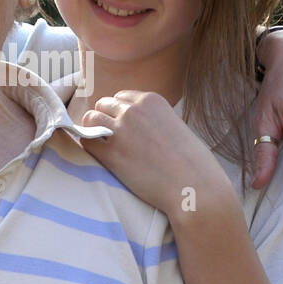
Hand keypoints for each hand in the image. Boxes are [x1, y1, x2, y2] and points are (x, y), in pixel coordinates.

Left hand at [77, 90, 232, 224]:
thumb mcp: (175, 126)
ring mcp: (121, 131)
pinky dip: (90, 146)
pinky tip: (101, 156)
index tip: (124, 126)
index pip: (121, 97)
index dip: (119, 112)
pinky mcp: (112, 154)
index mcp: (151, 100)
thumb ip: (154, 120)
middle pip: (103, 105)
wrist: (194, 186)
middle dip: (105, 119)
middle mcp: (133, 111)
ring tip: (104, 146)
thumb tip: (138, 127)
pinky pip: (87, 141)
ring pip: (90, 119)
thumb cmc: (192, 163)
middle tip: (113, 138)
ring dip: (94, 130)